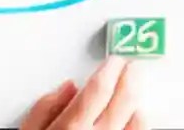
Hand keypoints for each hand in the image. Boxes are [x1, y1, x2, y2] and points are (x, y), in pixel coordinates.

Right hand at [20, 57, 145, 129]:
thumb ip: (44, 110)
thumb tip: (64, 89)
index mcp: (71, 127)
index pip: (99, 89)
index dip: (110, 70)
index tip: (114, 61)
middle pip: (123, 101)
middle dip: (129, 78)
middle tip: (131, 66)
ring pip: (136, 120)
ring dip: (135, 100)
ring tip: (134, 86)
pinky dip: (139, 121)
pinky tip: (138, 114)